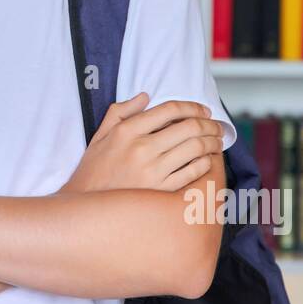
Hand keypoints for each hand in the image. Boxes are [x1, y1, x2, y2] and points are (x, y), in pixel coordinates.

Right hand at [60, 93, 224, 194]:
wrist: (86, 206)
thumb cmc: (93, 170)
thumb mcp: (100, 134)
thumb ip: (121, 111)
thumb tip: (145, 97)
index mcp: (127, 131)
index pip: (169, 110)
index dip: (192, 107)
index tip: (202, 110)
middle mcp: (141, 148)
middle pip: (188, 127)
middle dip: (208, 123)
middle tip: (216, 125)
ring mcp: (153, 171)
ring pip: (195, 148)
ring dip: (211, 142)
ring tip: (216, 141)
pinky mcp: (161, 191)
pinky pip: (192, 172)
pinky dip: (205, 163)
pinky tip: (206, 160)